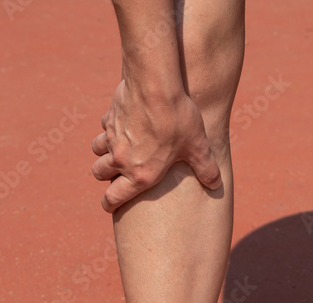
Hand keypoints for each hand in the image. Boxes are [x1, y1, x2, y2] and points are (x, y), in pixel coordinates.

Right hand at [92, 79, 221, 212]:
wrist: (156, 87)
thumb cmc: (178, 120)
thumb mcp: (198, 147)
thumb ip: (206, 168)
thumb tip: (216, 184)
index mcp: (140, 175)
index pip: (114, 198)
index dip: (109, 204)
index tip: (110, 205)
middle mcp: (121, 160)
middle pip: (99, 174)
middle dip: (104, 176)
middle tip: (113, 175)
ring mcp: (112, 138)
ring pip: (97, 151)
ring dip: (102, 152)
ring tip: (114, 150)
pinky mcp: (110, 118)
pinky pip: (104, 127)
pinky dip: (109, 127)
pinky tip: (122, 123)